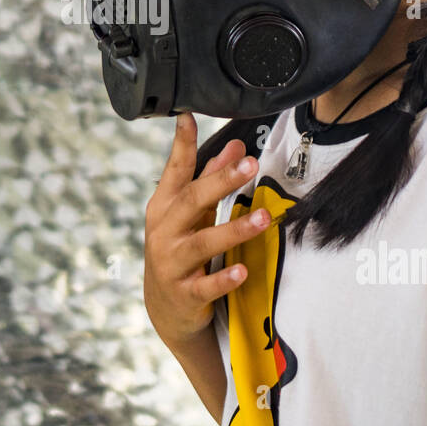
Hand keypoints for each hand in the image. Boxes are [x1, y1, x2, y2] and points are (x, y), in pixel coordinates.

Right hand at [143, 113, 269, 349]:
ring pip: (202, 243)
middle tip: (250, 164)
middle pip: (192, 201)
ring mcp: (171, 264)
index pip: (175, 170)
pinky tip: (242, 270)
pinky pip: (205, 286)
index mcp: (165, 206)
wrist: (165, 309)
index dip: (181, 143)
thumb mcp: (192, 214)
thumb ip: (210, 179)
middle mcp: (164, 232)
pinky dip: (223, 278)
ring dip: (233, 230)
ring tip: (262, 218)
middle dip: (221, 181)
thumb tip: (235, 146)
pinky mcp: (185, 293)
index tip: (188, 116)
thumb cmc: (180, 249)